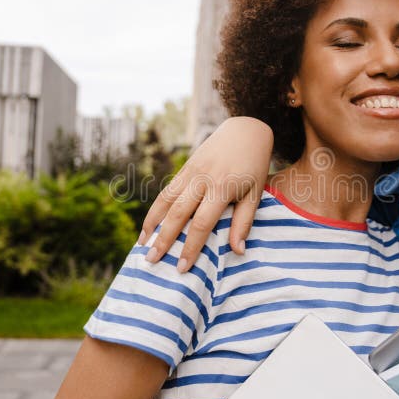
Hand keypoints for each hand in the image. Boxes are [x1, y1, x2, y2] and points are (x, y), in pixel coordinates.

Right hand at [140, 117, 273, 270]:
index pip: (202, 223)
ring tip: (142, 246)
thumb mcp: (255, 194)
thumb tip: (237, 251)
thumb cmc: (254, 167)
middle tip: (152, 262)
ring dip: (152, 224)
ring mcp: (191, 172)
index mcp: (222, 188)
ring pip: (166, 200)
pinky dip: (156, 209)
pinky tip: (149, 226)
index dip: (191, 246)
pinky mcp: (185, 168)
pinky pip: (166, 191)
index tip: (182, 267)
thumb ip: (244, 222)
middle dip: (164, 240)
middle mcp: (202, 179)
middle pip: (178, 213)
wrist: (245, 131)